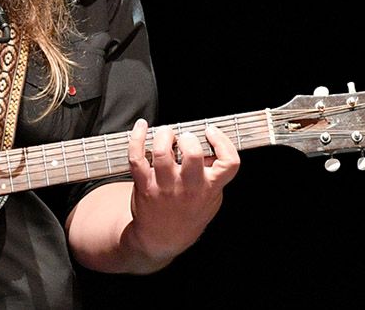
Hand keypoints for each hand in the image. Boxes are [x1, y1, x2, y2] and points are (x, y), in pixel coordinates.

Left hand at [124, 119, 239, 261]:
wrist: (162, 238)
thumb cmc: (189, 212)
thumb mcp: (211, 198)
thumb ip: (213, 174)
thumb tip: (209, 143)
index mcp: (210, 188)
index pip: (229, 163)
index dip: (223, 142)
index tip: (211, 131)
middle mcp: (188, 187)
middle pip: (193, 155)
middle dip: (189, 138)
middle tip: (185, 137)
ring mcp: (164, 186)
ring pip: (162, 153)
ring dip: (164, 135)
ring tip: (166, 135)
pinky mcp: (144, 184)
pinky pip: (136, 157)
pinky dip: (136, 138)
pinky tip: (141, 126)